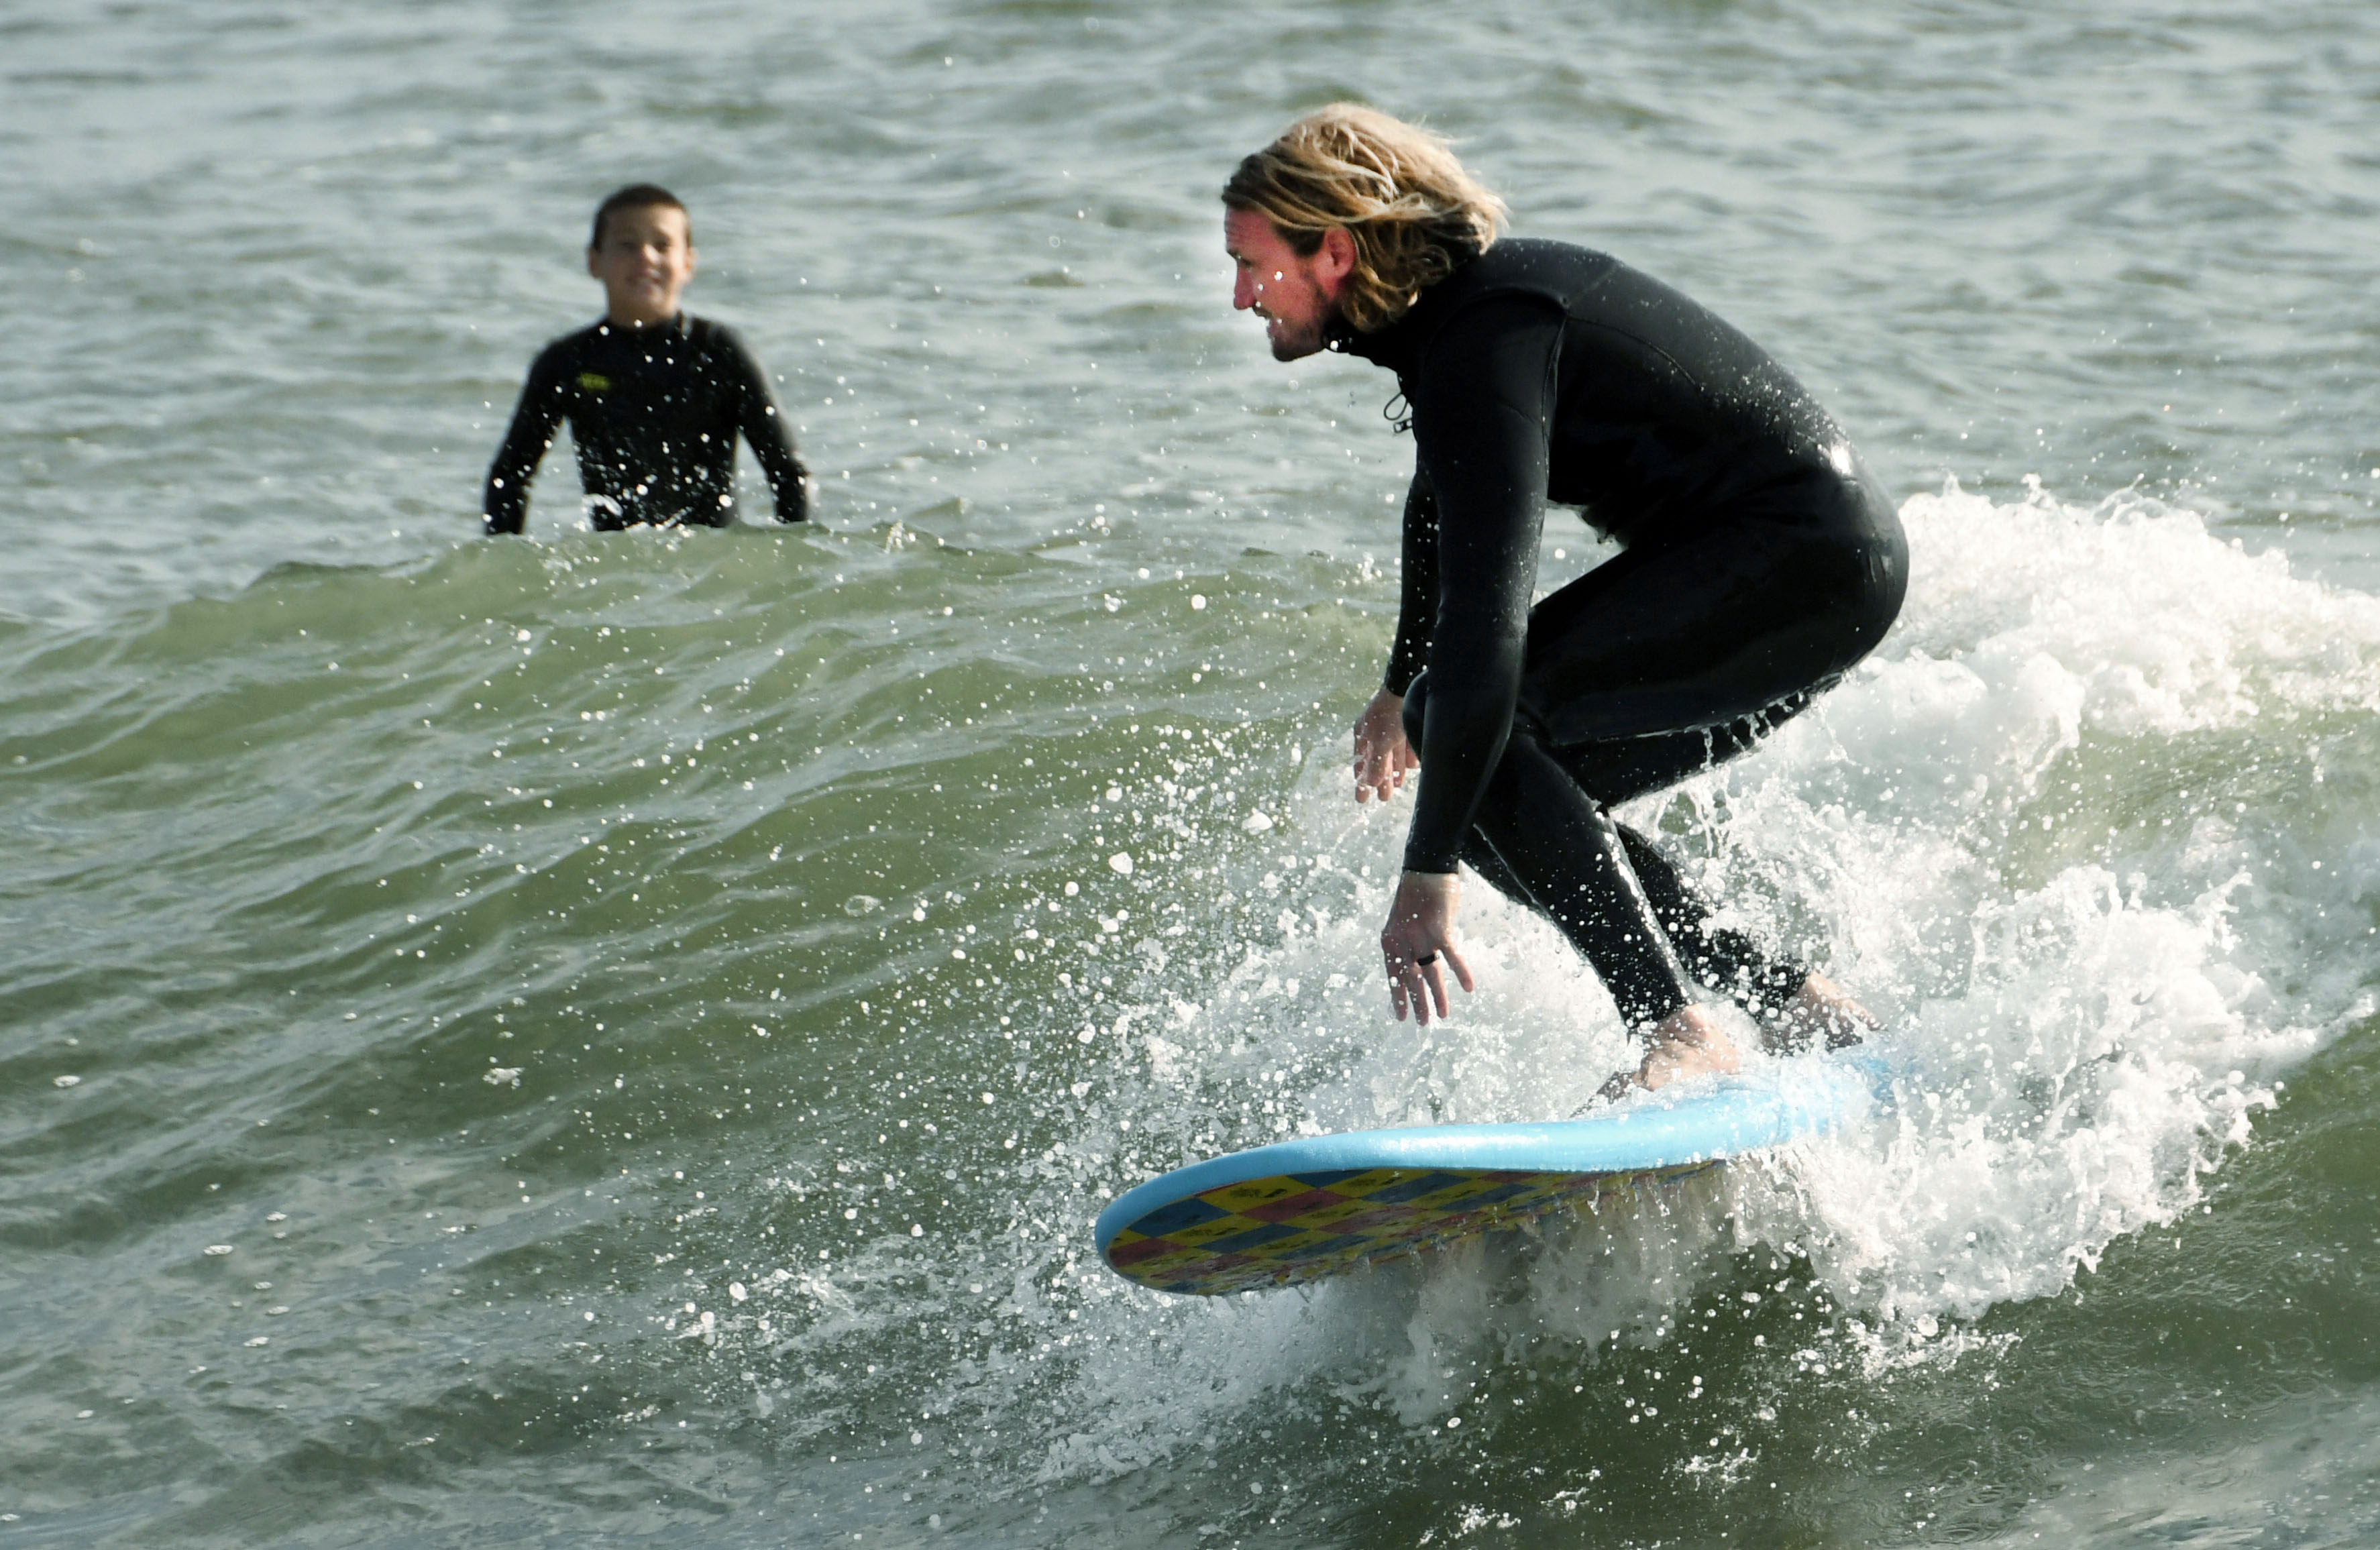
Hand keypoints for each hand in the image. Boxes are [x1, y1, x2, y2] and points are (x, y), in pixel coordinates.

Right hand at [1352, 688, 1417, 803]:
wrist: (1409, 685)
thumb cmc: (1390, 714)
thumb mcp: (1381, 743)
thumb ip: (1376, 764)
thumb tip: (1369, 784)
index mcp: (1363, 733)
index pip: (1361, 762)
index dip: (1362, 780)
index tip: (1362, 798)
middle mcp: (1376, 730)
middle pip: (1378, 760)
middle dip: (1381, 779)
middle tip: (1384, 798)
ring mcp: (1392, 726)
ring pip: (1393, 752)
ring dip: (1396, 769)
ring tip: (1399, 784)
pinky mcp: (1407, 722)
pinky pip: (1406, 743)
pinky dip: (1408, 755)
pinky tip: (1414, 766)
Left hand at [1381, 870, 1474, 1024]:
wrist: (1425, 867)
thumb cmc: (1417, 892)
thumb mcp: (1406, 919)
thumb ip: (1410, 940)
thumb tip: (1419, 959)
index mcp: (1390, 939)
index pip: (1393, 975)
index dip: (1397, 996)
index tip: (1401, 1016)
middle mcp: (1402, 941)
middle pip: (1411, 978)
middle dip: (1417, 1002)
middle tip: (1422, 1024)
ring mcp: (1420, 935)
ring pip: (1430, 973)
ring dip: (1437, 995)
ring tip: (1442, 1015)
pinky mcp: (1439, 929)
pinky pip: (1451, 955)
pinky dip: (1461, 971)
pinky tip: (1469, 987)